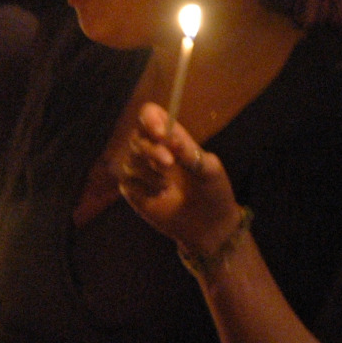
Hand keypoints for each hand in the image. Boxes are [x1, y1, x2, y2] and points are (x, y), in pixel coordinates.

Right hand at [117, 103, 241, 254]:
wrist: (210, 226)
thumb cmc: (214, 192)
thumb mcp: (210, 169)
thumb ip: (191, 153)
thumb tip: (173, 139)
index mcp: (172, 138)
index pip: (150, 115)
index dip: (150, 119)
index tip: (160, 133)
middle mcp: (153, 150)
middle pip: (136, 137)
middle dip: (151, 149)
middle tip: (169, 163)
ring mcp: (141, 171)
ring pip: (129, 161)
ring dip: (149, 172)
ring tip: (169, 186)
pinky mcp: (133, 191)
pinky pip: (127, 182)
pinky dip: (144, 189)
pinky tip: (161, 196)